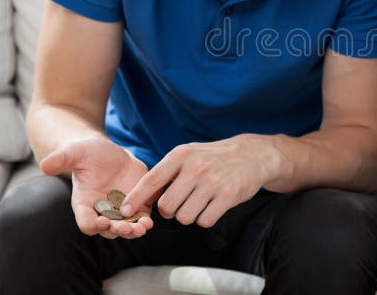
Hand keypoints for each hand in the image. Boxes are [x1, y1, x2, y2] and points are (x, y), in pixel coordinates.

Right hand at [40, 137, 154, 238]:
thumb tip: (44, 164)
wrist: (107, 153)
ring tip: (141, 227)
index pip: (86, 222)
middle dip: (117, 230)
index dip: (93, 225)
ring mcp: (119, 209)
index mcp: (84, 203)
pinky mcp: (136, 203)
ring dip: (133, 230)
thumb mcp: (75, 152)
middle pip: (108, 230)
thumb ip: (61, 159)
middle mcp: (101, 211)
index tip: (102, 221)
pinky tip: (149, 221)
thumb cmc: (87, 153)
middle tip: (126, 228)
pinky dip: (144, 221)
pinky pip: (140, 217)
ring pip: (125, 228)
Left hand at [120, 134, 280, 227]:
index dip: (135, 199)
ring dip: (189, 215)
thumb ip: (166, 173)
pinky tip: (212, 205)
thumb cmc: (214, 157)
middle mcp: (195, 168)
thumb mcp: (189, 154)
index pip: (151, 181)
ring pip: (185, 217)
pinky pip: (205, 221)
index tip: (124, 211)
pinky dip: (206, 218)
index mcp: (181, 155)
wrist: (253, 155)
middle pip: (166, 206)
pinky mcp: (228, 196)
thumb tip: (139, 196)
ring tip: (200, 202)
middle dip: (171, 210)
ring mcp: (212, 182)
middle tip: (181, 202)